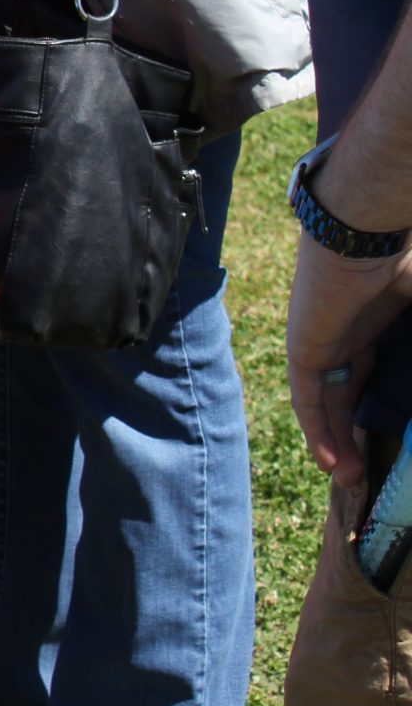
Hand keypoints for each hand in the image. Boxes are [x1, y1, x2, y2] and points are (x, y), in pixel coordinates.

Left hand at [286, 235, 411, 487]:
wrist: (369, 224)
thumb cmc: (408, 252)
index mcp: (376, 317)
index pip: (372, 371)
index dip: (378, 405)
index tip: (393, 439)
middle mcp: (345, 331)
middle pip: (346, 393)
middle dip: (354, 434)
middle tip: (367, 473)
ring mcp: (322, 338)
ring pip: (324, 403)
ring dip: (334, 443)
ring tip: (350, 481)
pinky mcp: (305, 345)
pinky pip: (307, 398)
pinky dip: (317, 431)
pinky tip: (330, 463)